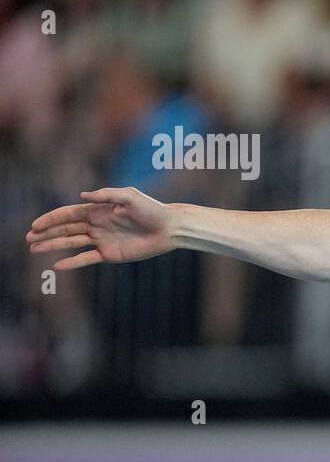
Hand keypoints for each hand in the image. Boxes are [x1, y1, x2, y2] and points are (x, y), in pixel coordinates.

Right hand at [26, 186, 176, 270]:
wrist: (169, 228)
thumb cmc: (151, 209)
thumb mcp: (130, 197)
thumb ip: (106, 195)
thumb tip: (81, 197)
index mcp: (98, 210)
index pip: (68, 214)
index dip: (50, 219)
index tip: (35, 225)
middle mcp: (96, 225)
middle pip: (65, 229)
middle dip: (46, 233)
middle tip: (28, 238)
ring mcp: (102, 240)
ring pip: (71, 243)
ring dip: (53, 246)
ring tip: (34, 249)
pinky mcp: (110, 254)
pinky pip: (87, 258)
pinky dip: (72, 262)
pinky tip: (58, 265)